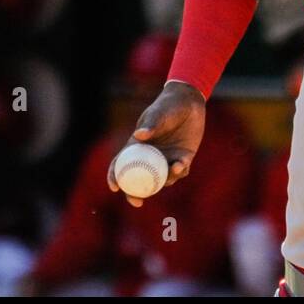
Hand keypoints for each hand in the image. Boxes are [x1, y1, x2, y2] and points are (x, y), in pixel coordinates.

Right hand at [107, 81, 205, 207]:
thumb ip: (151, 124)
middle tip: (137, 201)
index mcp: (137, 146)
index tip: (114, 187)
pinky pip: (180, 170)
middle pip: (140, 179)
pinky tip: (182, 163)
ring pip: (162, 179)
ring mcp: (166, 159)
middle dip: (135, 194)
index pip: (121, 163)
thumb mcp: (158, 113)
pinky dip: (180, 171)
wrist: (189, 102)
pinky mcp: (183, 158)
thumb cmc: (167, 105)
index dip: (114, 176)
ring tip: (173, 169)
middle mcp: (151, 156)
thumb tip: (140, 135)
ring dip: (165, 181)